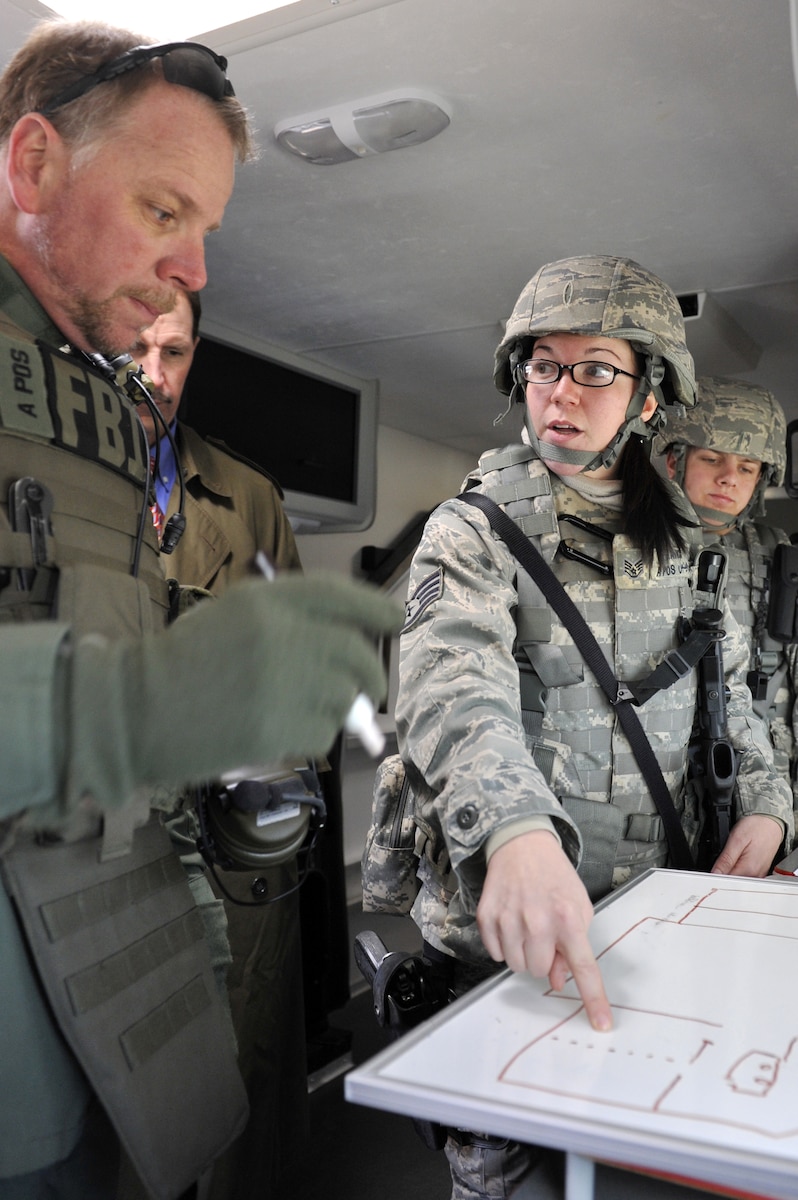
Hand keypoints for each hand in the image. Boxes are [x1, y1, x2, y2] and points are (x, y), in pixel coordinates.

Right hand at [67, 573, 401, 807]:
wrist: (136, 709)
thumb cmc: (186, 661)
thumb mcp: (234, 614)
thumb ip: (291, 618)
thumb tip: (353, 639)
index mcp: (266, 600)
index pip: (340, 596)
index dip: (375, 607)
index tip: (397, 619)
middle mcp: (281, 634)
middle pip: (357, 653)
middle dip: (371, 676)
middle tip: (370, 690)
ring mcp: (281, 683)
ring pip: (344, 698)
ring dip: (337, 709)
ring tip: (301, 710)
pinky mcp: (277, 728)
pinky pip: (322, 734)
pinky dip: (312, 736)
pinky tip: (280, 731)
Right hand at [477, 830, 611, 1030]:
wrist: (522, 844)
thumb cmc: (554, 876)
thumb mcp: (577, 907)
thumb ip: (572, 947)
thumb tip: (560, 981)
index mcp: (568, 918)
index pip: (583, 968)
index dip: (593, 999)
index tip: (602, 1024)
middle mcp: (538, 921)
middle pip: (539, 972)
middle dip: (542, 959)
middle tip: (543, 935)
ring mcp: (509, 919)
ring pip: (516, 965)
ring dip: (522, 953)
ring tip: (525, 925)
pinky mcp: (486, 916)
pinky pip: (494, 953)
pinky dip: (502, 944)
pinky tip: (509, 921)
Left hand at [710, 813, 783, 876]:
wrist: (771, 823)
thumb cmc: (756, 828)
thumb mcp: (736, 840)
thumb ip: (725, 859)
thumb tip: (715, 873)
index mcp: (749, 869)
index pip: (726, 882)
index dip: (715, 876)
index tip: (711, 871)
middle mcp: (756, 875)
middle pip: (733, 882)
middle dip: (722, 874)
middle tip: (721, 860)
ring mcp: (759, 873)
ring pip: (738, 879)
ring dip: (730, 871)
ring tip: (731, 857)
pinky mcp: (759, 870)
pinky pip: (745, 874)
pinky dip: (737, 869)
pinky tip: (737, 859)